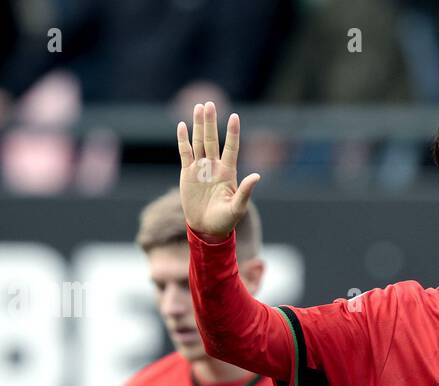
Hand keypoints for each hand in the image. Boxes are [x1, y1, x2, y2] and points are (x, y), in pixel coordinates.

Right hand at [177, 101, 260, 241]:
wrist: (206, 228)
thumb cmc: (225, 220)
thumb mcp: (238, 208)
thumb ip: (246, 191)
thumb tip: (257, 176)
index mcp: (228, 172)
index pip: (231, 148)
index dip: (232, 133)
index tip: (234, 117)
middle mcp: (214, 166)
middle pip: (212, 140)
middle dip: (211, 122)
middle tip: (210, 103)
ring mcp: (200, 168)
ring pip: (199, 142)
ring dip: (199, 125)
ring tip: (199, 108)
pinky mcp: (187, 173)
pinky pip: (185, 153)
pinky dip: (183, 139)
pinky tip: (182, 126)